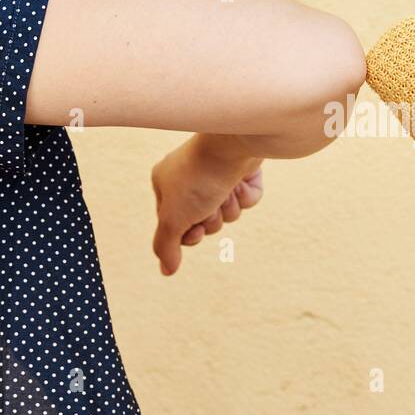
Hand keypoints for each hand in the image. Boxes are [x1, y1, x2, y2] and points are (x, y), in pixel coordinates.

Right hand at [151, 135, 263, 275]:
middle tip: (211, 204)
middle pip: (205, 222)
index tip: (195, 229)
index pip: (176, 225)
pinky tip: (241, 182)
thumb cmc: (198, 178)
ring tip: (227, 189)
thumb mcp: (174, 218)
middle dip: (212, 219)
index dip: (190, 233)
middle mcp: (191, 178)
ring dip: (230, 208)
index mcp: (166, 184)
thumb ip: (167, 246)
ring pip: (227, 212)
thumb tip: (167, 271)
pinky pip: (247, 199)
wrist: (234, 144)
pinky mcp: (242, 171)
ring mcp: (218, 174)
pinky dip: (247, 196)